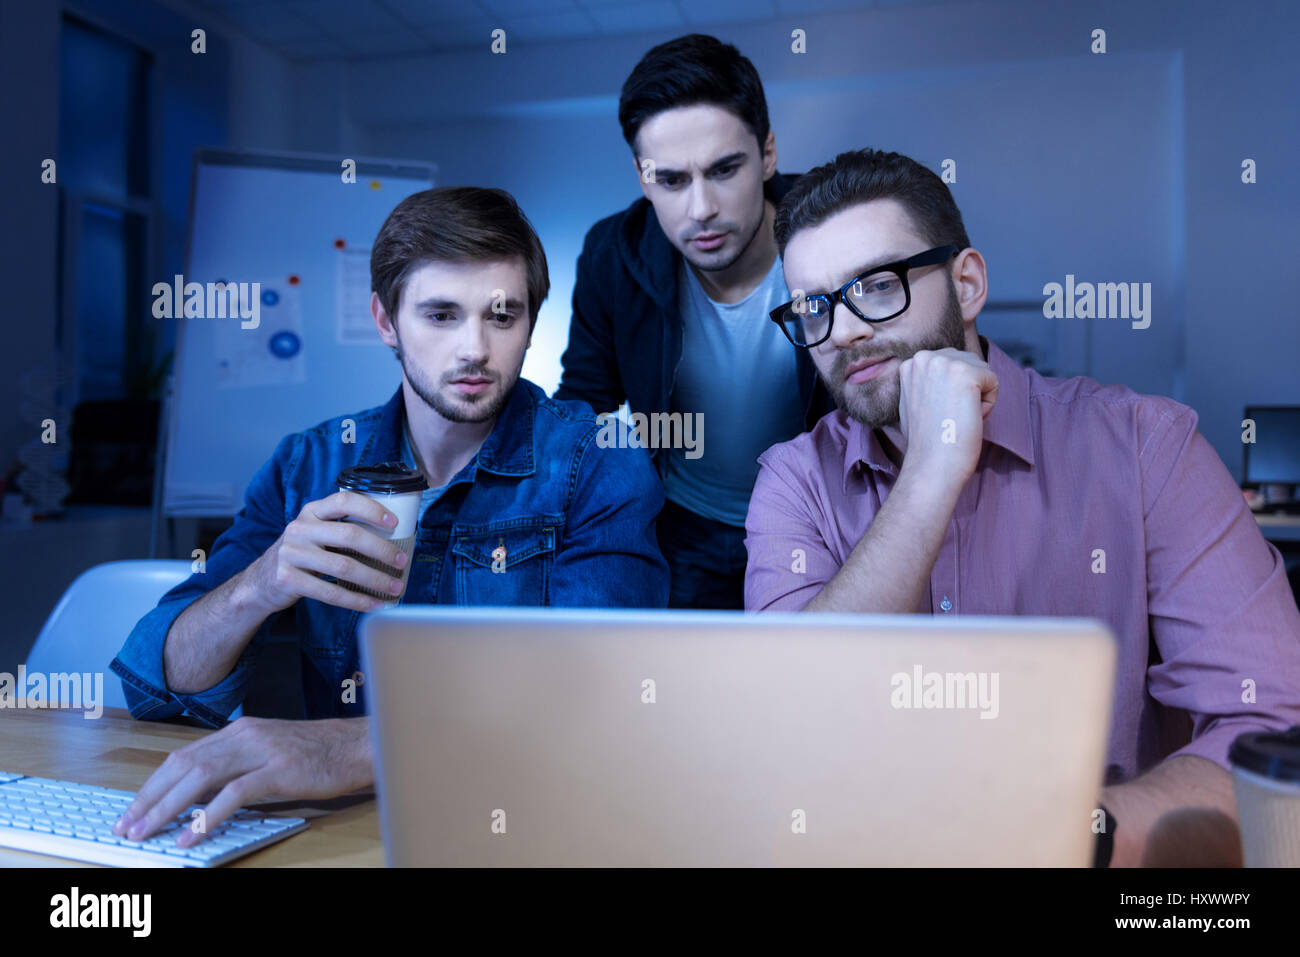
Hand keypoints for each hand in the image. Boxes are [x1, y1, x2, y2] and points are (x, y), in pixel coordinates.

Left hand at [112, 716, 372, 845]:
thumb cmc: (320, 753)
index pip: (183, 756)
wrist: (360, 745)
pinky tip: (190, 836)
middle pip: (182, 765)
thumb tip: (201, 797)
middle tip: (126, 825)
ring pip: (199, 778)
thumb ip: (238, 768)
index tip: (132, 809)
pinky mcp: (279, 770)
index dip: (153, 784)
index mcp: (240, 730)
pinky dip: (206, 817)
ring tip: (146, 832)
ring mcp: (261, 751)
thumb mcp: (270, 754)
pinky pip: (233, 795)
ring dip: (167, 808)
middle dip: (149, 798)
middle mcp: (244, 735)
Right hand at [247, 490, 408, 613]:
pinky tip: (374, 604)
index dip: (372, 509)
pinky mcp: (288, 578)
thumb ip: (341, 529)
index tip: (395, 523)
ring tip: (395, 587)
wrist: (260, 581)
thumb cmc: (301, 554)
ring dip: (375, 579)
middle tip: (402, 561)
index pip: (344, 500)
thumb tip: (392, 538)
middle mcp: (300, 528)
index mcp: (312, 511)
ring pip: (343, 567)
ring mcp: (292, 553)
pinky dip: (357, 600)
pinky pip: (330, 592)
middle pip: (349, 535)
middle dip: (381, 549)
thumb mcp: (315, 533)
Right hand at [897, 347, 997, 485]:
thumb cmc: (926, 442)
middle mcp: (924, 357)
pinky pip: (993, 382)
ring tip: (957, 418)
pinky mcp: (965, 372)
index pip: (951, 365)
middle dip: (966, 392)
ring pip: (982, 372)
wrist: (931, 464)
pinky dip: (988, 405)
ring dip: (977, 397)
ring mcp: (944, 362)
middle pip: (968, 364)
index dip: (951, 394)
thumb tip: (946, 381)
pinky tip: (968, 418)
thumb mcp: (915, 401)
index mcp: (911, 363)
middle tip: (949, 418)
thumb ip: (927, 382)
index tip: (938, 414)